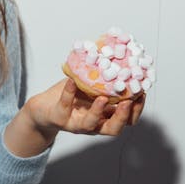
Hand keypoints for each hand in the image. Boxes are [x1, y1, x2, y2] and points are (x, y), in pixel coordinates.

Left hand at [28, 78, 145, 138]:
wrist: (43, 109)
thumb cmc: (71, 97)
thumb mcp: (90, 88)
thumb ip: (104, 79)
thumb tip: (118, 55)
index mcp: (104, 117)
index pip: (127, 120)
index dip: (136, 110)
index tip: (141, 93)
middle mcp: (93, 124)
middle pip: (114, 129)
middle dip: (123, 117)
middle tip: (127, 103)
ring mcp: (76, 123)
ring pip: (91, 125)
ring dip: (98, 112)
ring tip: (102, 97)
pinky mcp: (60, 118)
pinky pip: (65, 106)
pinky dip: (68, 93)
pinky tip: (71, 81)